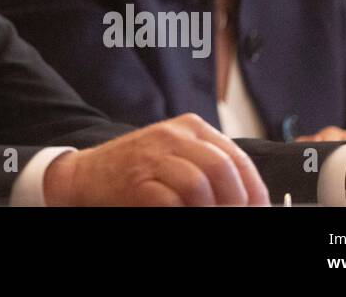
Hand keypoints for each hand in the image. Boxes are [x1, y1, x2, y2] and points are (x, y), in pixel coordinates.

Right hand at [43, 113, 269, 205]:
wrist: (87, 174)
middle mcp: (171, 136)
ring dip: (210, 210)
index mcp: (190, 127)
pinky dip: (185, 214)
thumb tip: (249, 198)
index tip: (259, 209)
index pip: (237, 157)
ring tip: (207, 216)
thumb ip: (208, 165)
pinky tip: (183, 215)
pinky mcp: (136, 183)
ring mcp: (151, 158)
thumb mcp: (176, 153)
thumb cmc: (138, 168)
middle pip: (221, 168)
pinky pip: (171, 202)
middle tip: (235, 216)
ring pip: (199, 184)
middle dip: (236, 202)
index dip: (254, 190)